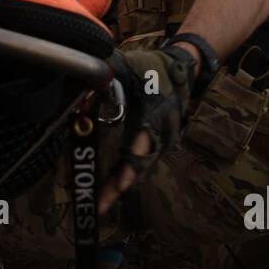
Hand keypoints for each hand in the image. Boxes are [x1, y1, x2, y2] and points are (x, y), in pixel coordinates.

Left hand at [97, 44, 197, 213]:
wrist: (182, 71)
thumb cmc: (153, 68)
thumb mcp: (132, 64)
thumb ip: (109, 70)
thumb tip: (86, 73)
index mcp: (155, 110)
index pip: (144, 140)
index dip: (133, 161)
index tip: (123, 182)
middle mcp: (161, 130)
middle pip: (140, 163)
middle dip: (121, 184)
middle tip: (103, 203)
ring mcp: (161, 139)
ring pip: (140, 167)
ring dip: (120, 185)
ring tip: (102, 203)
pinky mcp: (156, 144)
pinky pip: (139, 163)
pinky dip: (125, 176)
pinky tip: (110, 191)